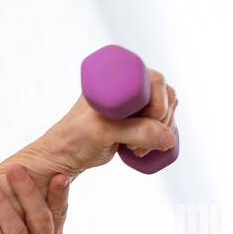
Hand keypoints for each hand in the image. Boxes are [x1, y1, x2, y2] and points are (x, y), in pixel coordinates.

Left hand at [21, 68, 178, 179]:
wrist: (63, 156)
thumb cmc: (75, 139)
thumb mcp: (105, 133)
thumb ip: (138, 133)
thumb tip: (169, 138)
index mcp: (117, 77)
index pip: (155, 82)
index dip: (158, 104)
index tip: (144, 125)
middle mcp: (126, 86)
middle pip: (166, 97)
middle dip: (160, 122)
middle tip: (138, 143)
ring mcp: (131, 103)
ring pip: (165, 111)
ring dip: (160, 132)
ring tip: (134, 149)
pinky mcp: (134, 119)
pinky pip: (159, 123)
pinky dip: (158, 136)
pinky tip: (141, 149)